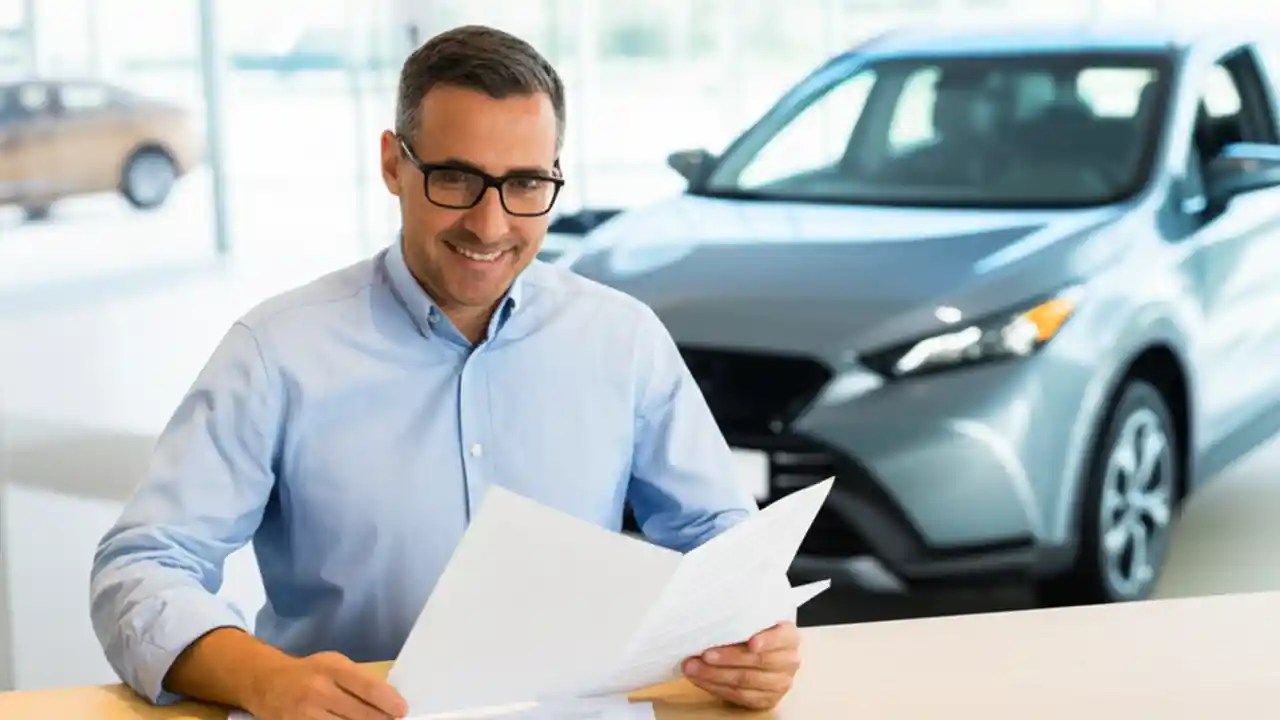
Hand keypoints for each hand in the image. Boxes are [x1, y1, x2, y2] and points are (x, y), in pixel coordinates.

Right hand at [245, 651, 408, 719]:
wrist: (266, 682)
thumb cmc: (309, 672)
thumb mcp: (334, 664)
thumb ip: (358, 679)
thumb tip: (389, 698)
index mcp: (331, 668)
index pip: (366, 687)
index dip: (387, 701)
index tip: (402, 710)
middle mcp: (317, 691)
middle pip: (358, 714)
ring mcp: (304, 714)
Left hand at [682, 621, 800, 709]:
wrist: (766, 651)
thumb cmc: (754, 630)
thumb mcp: (755, 619)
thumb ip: (743, 618)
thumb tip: (710, 615)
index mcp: (789, 636)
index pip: (781, 638)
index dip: (767, 641)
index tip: (751, 642)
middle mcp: (789, 660)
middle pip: (759, 661)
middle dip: (728, 658)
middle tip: (703, 654)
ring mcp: (780, 683)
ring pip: (746, 681)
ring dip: (715, 675)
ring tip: (692, 668)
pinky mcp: (767, 699)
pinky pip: (739, 696)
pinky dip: (716, 687)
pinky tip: (700, 679)